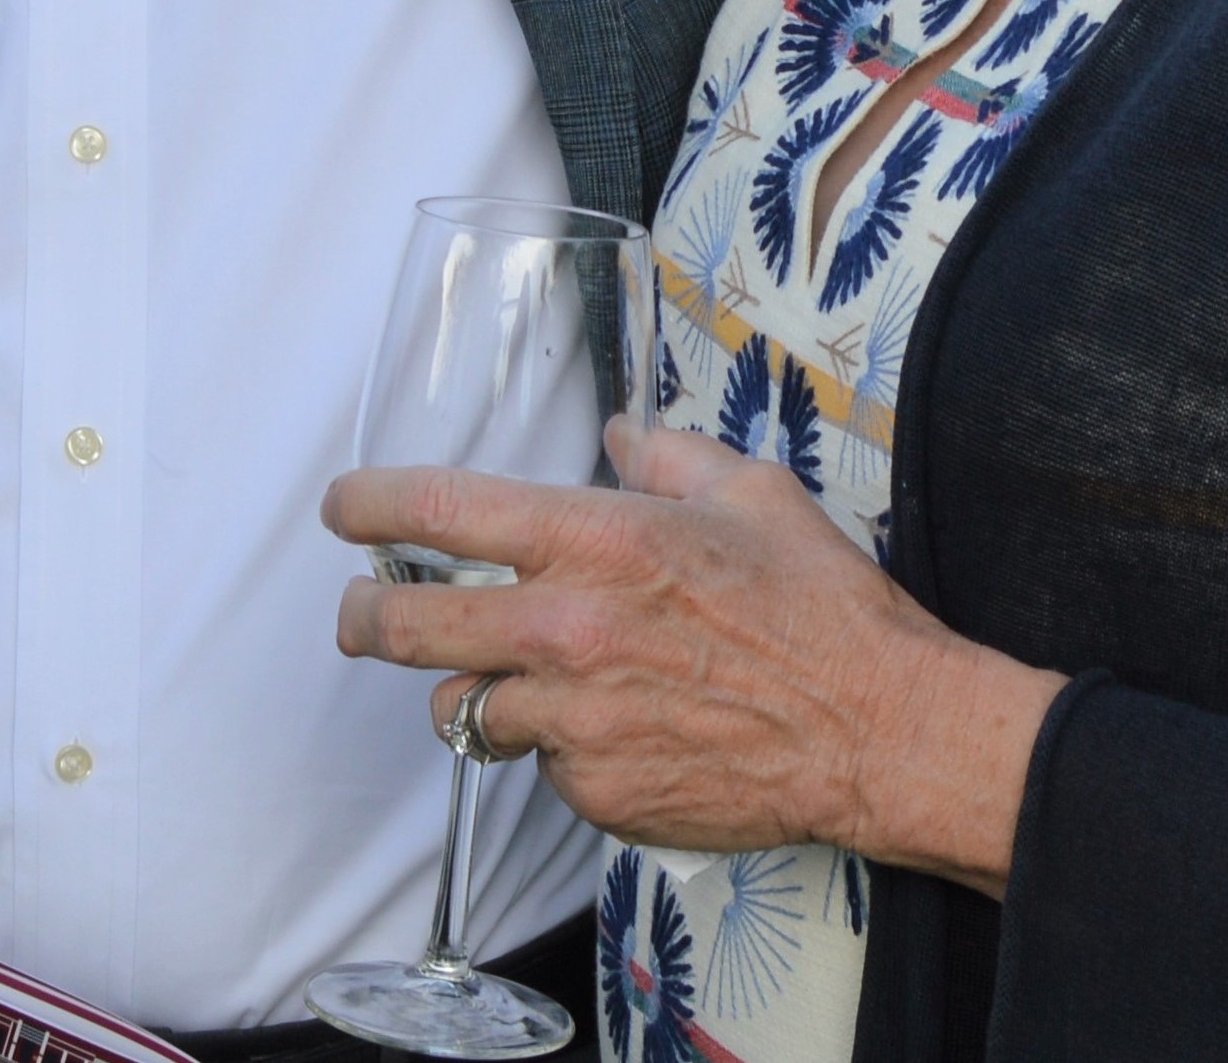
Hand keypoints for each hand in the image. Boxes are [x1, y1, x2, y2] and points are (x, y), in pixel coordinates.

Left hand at [321, 427, 1060, 893]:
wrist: (884, 734)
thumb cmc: (823, 611)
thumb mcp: (750, 495)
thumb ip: (665, 456)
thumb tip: (617, 434)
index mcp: (593, 543)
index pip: (434, 512)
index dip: (366, 507)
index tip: (343, 510)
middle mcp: (565, 632)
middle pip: (404, 626)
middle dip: (365, 615)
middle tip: (362, 614)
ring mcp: (575, 722)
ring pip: (461, 708)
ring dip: (470, 692)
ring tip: (510, 681)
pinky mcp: (598, 793)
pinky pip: (537, 767)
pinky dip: (554, 750)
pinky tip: (608, 732)